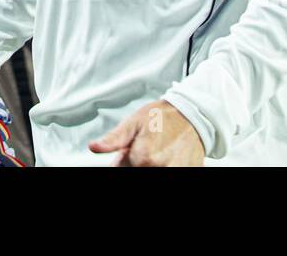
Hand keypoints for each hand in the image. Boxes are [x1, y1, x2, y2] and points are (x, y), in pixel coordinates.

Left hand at [89, 99, 205, 165]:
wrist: (192, 115)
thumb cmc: (163, 116)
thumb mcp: (134, 122)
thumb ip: (113, 139)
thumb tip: (94, 147)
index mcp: (142, 157)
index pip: (120, 168)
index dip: (123, 159)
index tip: (130, 150)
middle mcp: (158, 168)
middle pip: (136, 170)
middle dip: (136, 163)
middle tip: (145, 149)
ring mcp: (174, 172)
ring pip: (150, 171)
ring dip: (150, 164)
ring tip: (156, 152)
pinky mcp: (185, 172)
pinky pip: (167, 171)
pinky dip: (164, 165)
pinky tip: (167, 157)